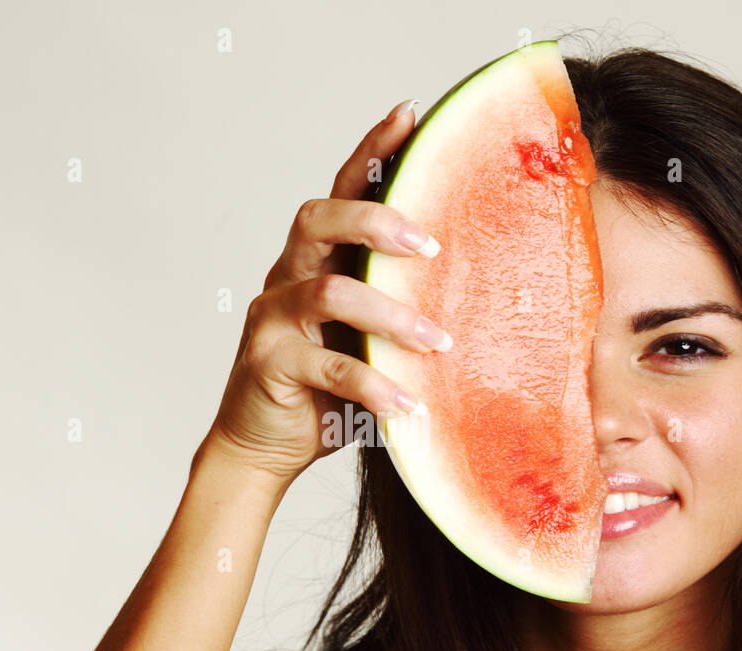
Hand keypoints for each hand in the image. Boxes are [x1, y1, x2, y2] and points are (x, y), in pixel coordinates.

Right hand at [203, 99, 452, 483]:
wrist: (263, 447)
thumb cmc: (323, 390)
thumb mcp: (365, 339)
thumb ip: (396, 308)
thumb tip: (479, 294)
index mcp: (313, 261)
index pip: (341, 190)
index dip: (370, 149)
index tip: (410, 113)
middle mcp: (286, 278)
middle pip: (319, 220)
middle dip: (377, 222)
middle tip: (432, 249)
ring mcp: (272, 319)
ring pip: (331, 294)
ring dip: (392, 315)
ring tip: (439, 343)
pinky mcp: (269, 365)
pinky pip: (329, 368)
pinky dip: (376, 385)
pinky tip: (411, 407)